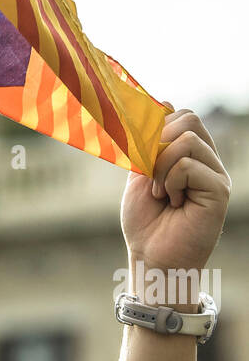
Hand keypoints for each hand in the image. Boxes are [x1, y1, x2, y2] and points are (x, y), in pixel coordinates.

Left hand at [121, 109, 230, 277]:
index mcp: (190, 155)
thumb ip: (149, 144)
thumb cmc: (145, 223)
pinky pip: (188, 165)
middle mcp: (208, 160)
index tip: (142, 154)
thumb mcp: (140, 175)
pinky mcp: (219, 189)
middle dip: (158, 143)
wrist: (151, 258)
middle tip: (150, 175)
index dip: (157, 127)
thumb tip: (164, 102)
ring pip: (186, 140)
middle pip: (189, 119)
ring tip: (161, 194)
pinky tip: (172, 203)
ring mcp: (216, 173)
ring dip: (161, 167)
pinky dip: (170, 182)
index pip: (182, 116)